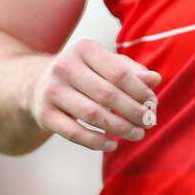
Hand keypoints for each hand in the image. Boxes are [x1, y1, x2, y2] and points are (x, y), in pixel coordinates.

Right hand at [29, 38, 160, 151]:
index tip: (153, 104)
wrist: (38, 84)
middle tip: (148, 122)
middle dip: (133, 111)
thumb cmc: (84, 73)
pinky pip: (74, 133)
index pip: (119, 73)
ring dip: (119, 128)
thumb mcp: (105, 64)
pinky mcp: (45, 115)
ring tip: (137, 134)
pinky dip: (96, 142)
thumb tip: (155, 80)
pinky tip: (112, 145)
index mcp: (84, 49)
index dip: (140, 91)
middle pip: (107, 95)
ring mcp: (52, 91)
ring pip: (93, 115)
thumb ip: (131, 71)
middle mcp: (65, 67)